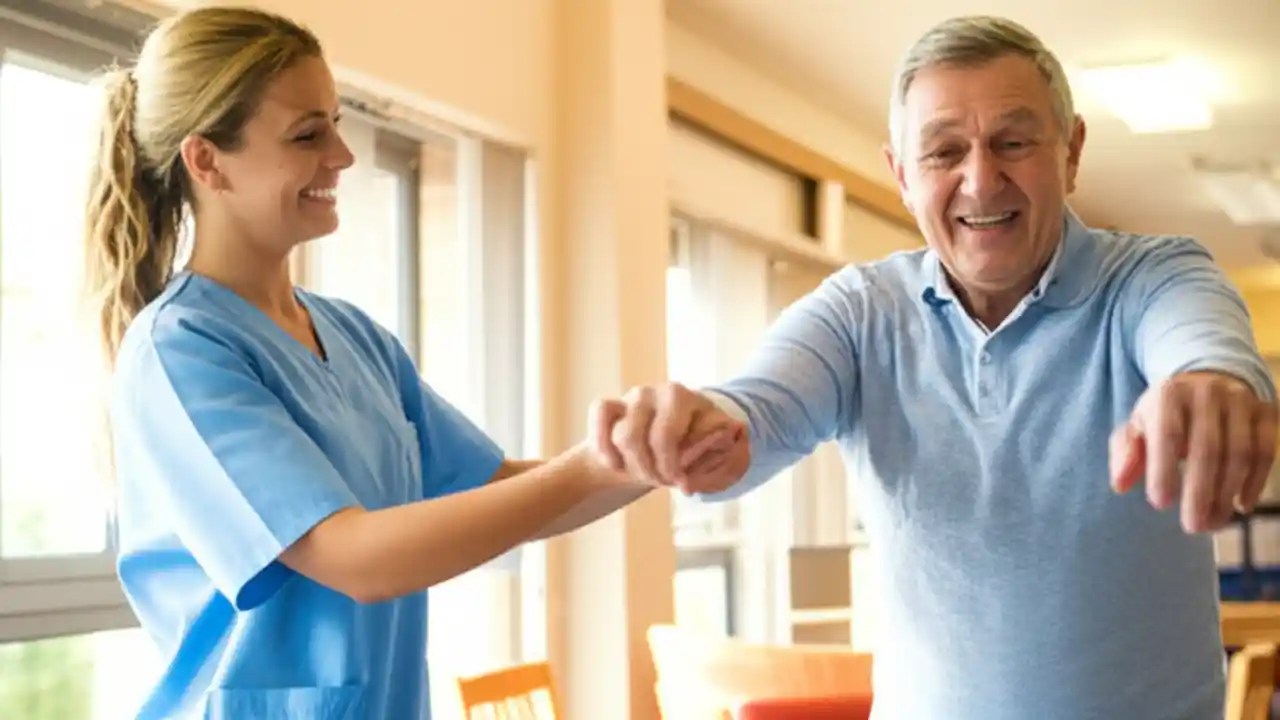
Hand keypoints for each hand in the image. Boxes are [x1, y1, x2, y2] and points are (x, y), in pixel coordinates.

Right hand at [586, 383, 749, 494]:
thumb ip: (728, 458)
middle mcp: (665, 392)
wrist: (668, 450)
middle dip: (658, 470)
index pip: (685, 434)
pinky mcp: (612, 405)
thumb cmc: (696, 456)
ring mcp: (637, 397)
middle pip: (657, 438)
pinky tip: (613, 465)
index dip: (679, 467)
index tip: (684, 486)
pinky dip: (603, 445)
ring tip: (646, 475)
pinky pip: (600, 415)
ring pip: (626, 436)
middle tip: (664, 482)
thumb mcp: (720, 462)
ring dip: (635, 466)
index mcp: (694, 402)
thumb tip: (720, 450)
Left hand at [1110, 371, 1277, 532]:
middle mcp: (1208, 392)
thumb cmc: (1165, 414)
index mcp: (1169, 394)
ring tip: (1214, 522)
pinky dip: (1255, 482)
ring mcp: (1241, 401)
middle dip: (1200, 493)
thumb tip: (1120, 485)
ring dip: (1227, 494)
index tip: (1160, 504)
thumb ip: (1125, 453)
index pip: (1168, 435)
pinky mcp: (1266, 412)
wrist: (1209, 380)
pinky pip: (1265, 451)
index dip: (1164, 471)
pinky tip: (1242, 505)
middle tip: (1193, 526)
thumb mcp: (1138, 425)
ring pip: (1240, 454)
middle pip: (1208, 449)